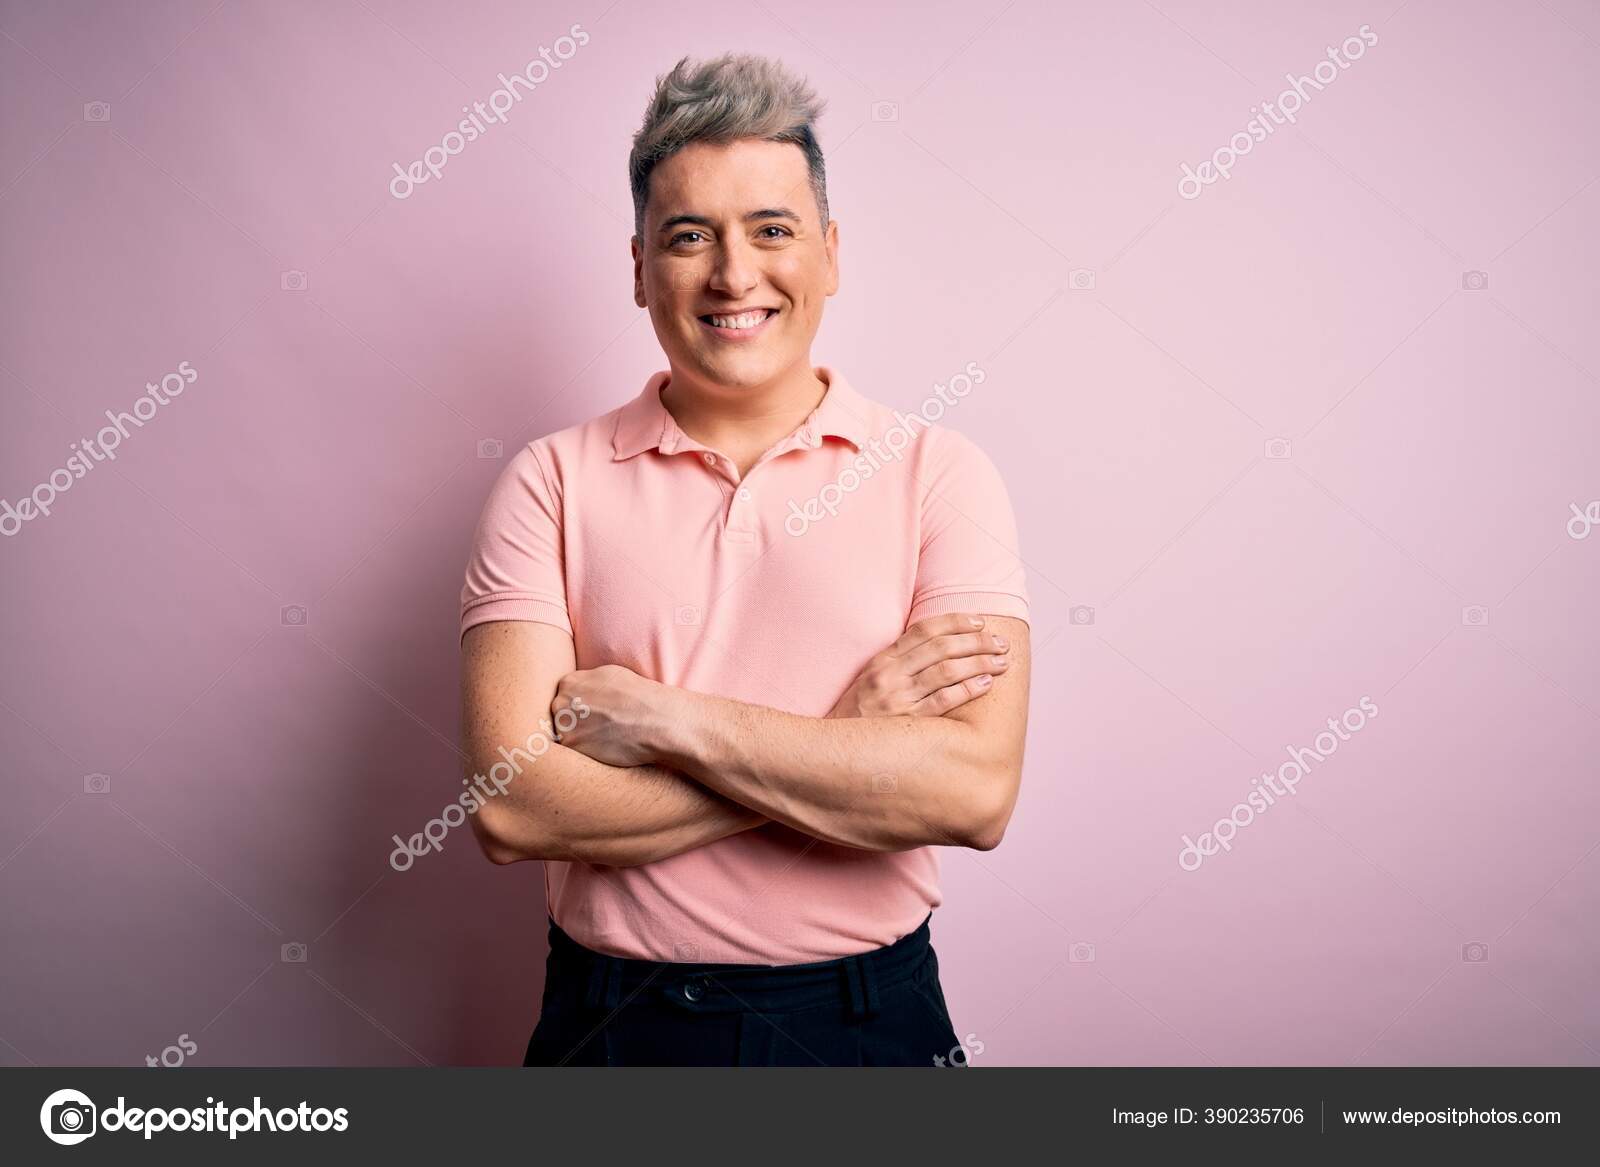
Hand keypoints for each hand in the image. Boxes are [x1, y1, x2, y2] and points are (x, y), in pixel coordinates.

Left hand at [551, 664, 666, 767]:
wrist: (655, 720)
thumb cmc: (639, 696)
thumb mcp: (609, 674)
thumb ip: (587, 682)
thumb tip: (579, 689)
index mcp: (568, 682)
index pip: (563, 697)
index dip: (577, 707)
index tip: (592, 713)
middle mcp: (560, 702)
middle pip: (559, 716)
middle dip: (574, 722)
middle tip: (597, 727)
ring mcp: (564, 726)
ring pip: (564, 735)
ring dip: (579, 738)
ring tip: (602, 738)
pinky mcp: (573, 747)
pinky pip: (573, 752)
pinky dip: (586, 752)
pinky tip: (604, 747)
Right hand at [827, 613, 1010, 718]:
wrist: (834, 747)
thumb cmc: (859, 714)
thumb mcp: (871, 679)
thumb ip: (900, 662)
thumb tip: (941, 646)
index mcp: (882, 660)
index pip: (924, 630)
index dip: (955, 622)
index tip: (980, 622)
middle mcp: (889, 675)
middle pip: (941, 648)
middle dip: (977, 642)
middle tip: (1001, 643)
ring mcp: (897, 698)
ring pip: (946, 671)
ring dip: (979, 663)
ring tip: (1001, 662)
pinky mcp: (906, 722)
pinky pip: (943, 701)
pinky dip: (967, 689)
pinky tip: (986, 683)